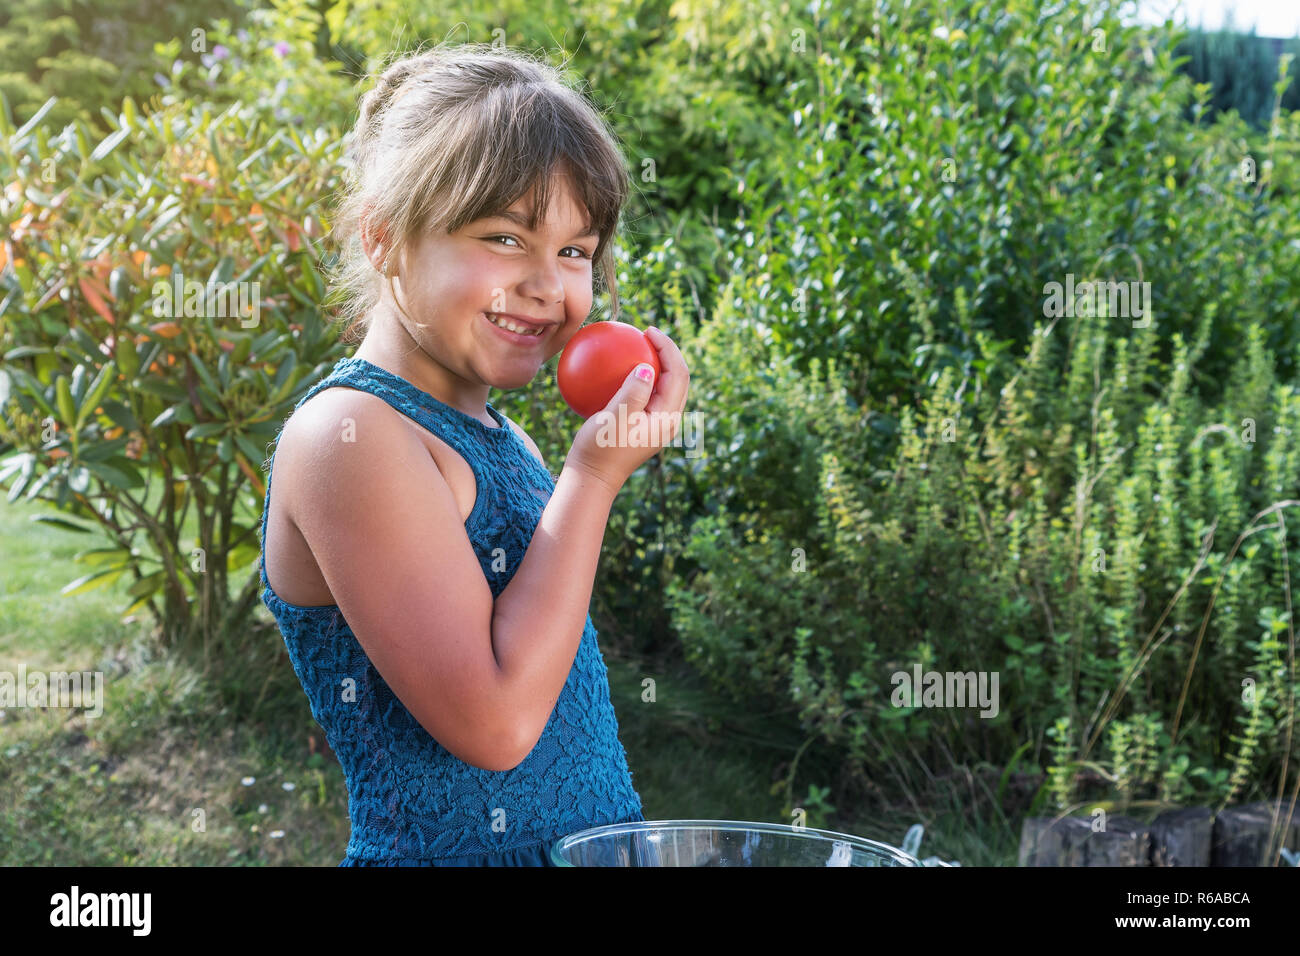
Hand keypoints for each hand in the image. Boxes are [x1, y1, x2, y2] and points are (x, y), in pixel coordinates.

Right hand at [563, 326, 689, 492]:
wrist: (591, 478)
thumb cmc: (600, 450)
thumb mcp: (614, 418)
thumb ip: (633, 393)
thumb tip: (647, 368)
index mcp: (668, 417)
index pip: (679, 374)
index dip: (669, 347)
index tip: (649, 330)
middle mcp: (668, 420)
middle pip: (678, 378)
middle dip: (668, 352)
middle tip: (647, 333)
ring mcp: (657, 424)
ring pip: (665, 386)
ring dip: (656, 363)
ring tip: (637, 345)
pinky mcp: (644, 426)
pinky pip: (647, 395)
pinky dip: (639, 378)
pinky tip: (617, 368)